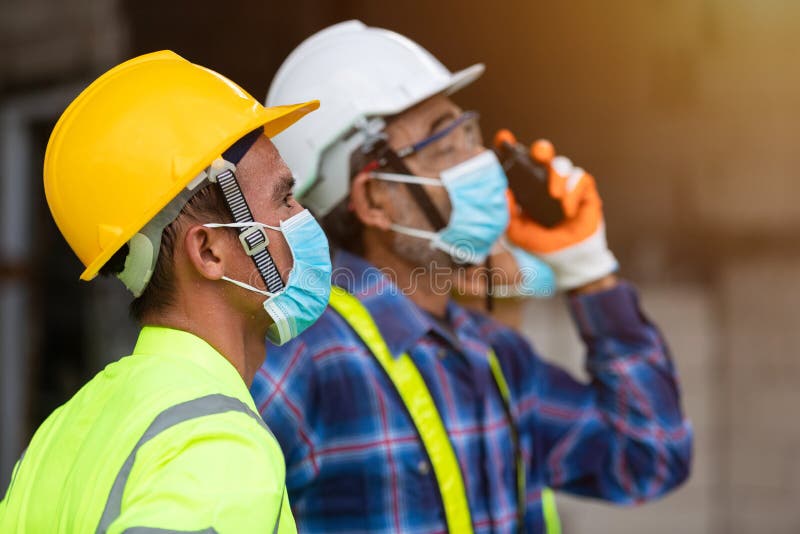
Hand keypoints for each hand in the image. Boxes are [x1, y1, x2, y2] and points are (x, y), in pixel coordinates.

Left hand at [505, 138, 617, 290]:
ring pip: (562, 163)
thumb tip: (502, 192)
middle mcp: (545, 181)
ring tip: (554, 196)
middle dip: (541, 150)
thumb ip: (507, 213)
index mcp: (526, 187)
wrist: (567, 258)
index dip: (509, 147)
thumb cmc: (541, 243)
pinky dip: (573, 191)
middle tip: (538, 155)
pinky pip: (580, 178)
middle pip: (543, 154)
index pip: (517, 162)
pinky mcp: (584, 191)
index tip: (503, 137)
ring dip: (557, 175)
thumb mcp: (516, 232)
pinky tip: (567, 209)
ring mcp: (566, 185)